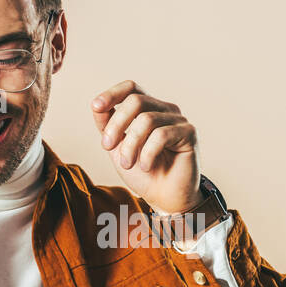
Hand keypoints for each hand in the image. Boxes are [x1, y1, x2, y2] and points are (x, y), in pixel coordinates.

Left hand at [91, 80, 201, 213]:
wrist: (164, 199)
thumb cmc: (143, 173)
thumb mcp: (118, 149)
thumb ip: (108, 127)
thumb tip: (97, 106)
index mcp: (148, 109)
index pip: (131, 88)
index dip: (112, 94)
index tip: (96, 107)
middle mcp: (164, 110)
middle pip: (136, 101)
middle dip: (117, 125)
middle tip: (108, 147)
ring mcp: (178, 120)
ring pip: (146, 120)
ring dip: (130, 145)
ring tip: (127, 164)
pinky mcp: (189, 133)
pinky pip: (162, 135)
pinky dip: (148, 153)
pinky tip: (147, 167)